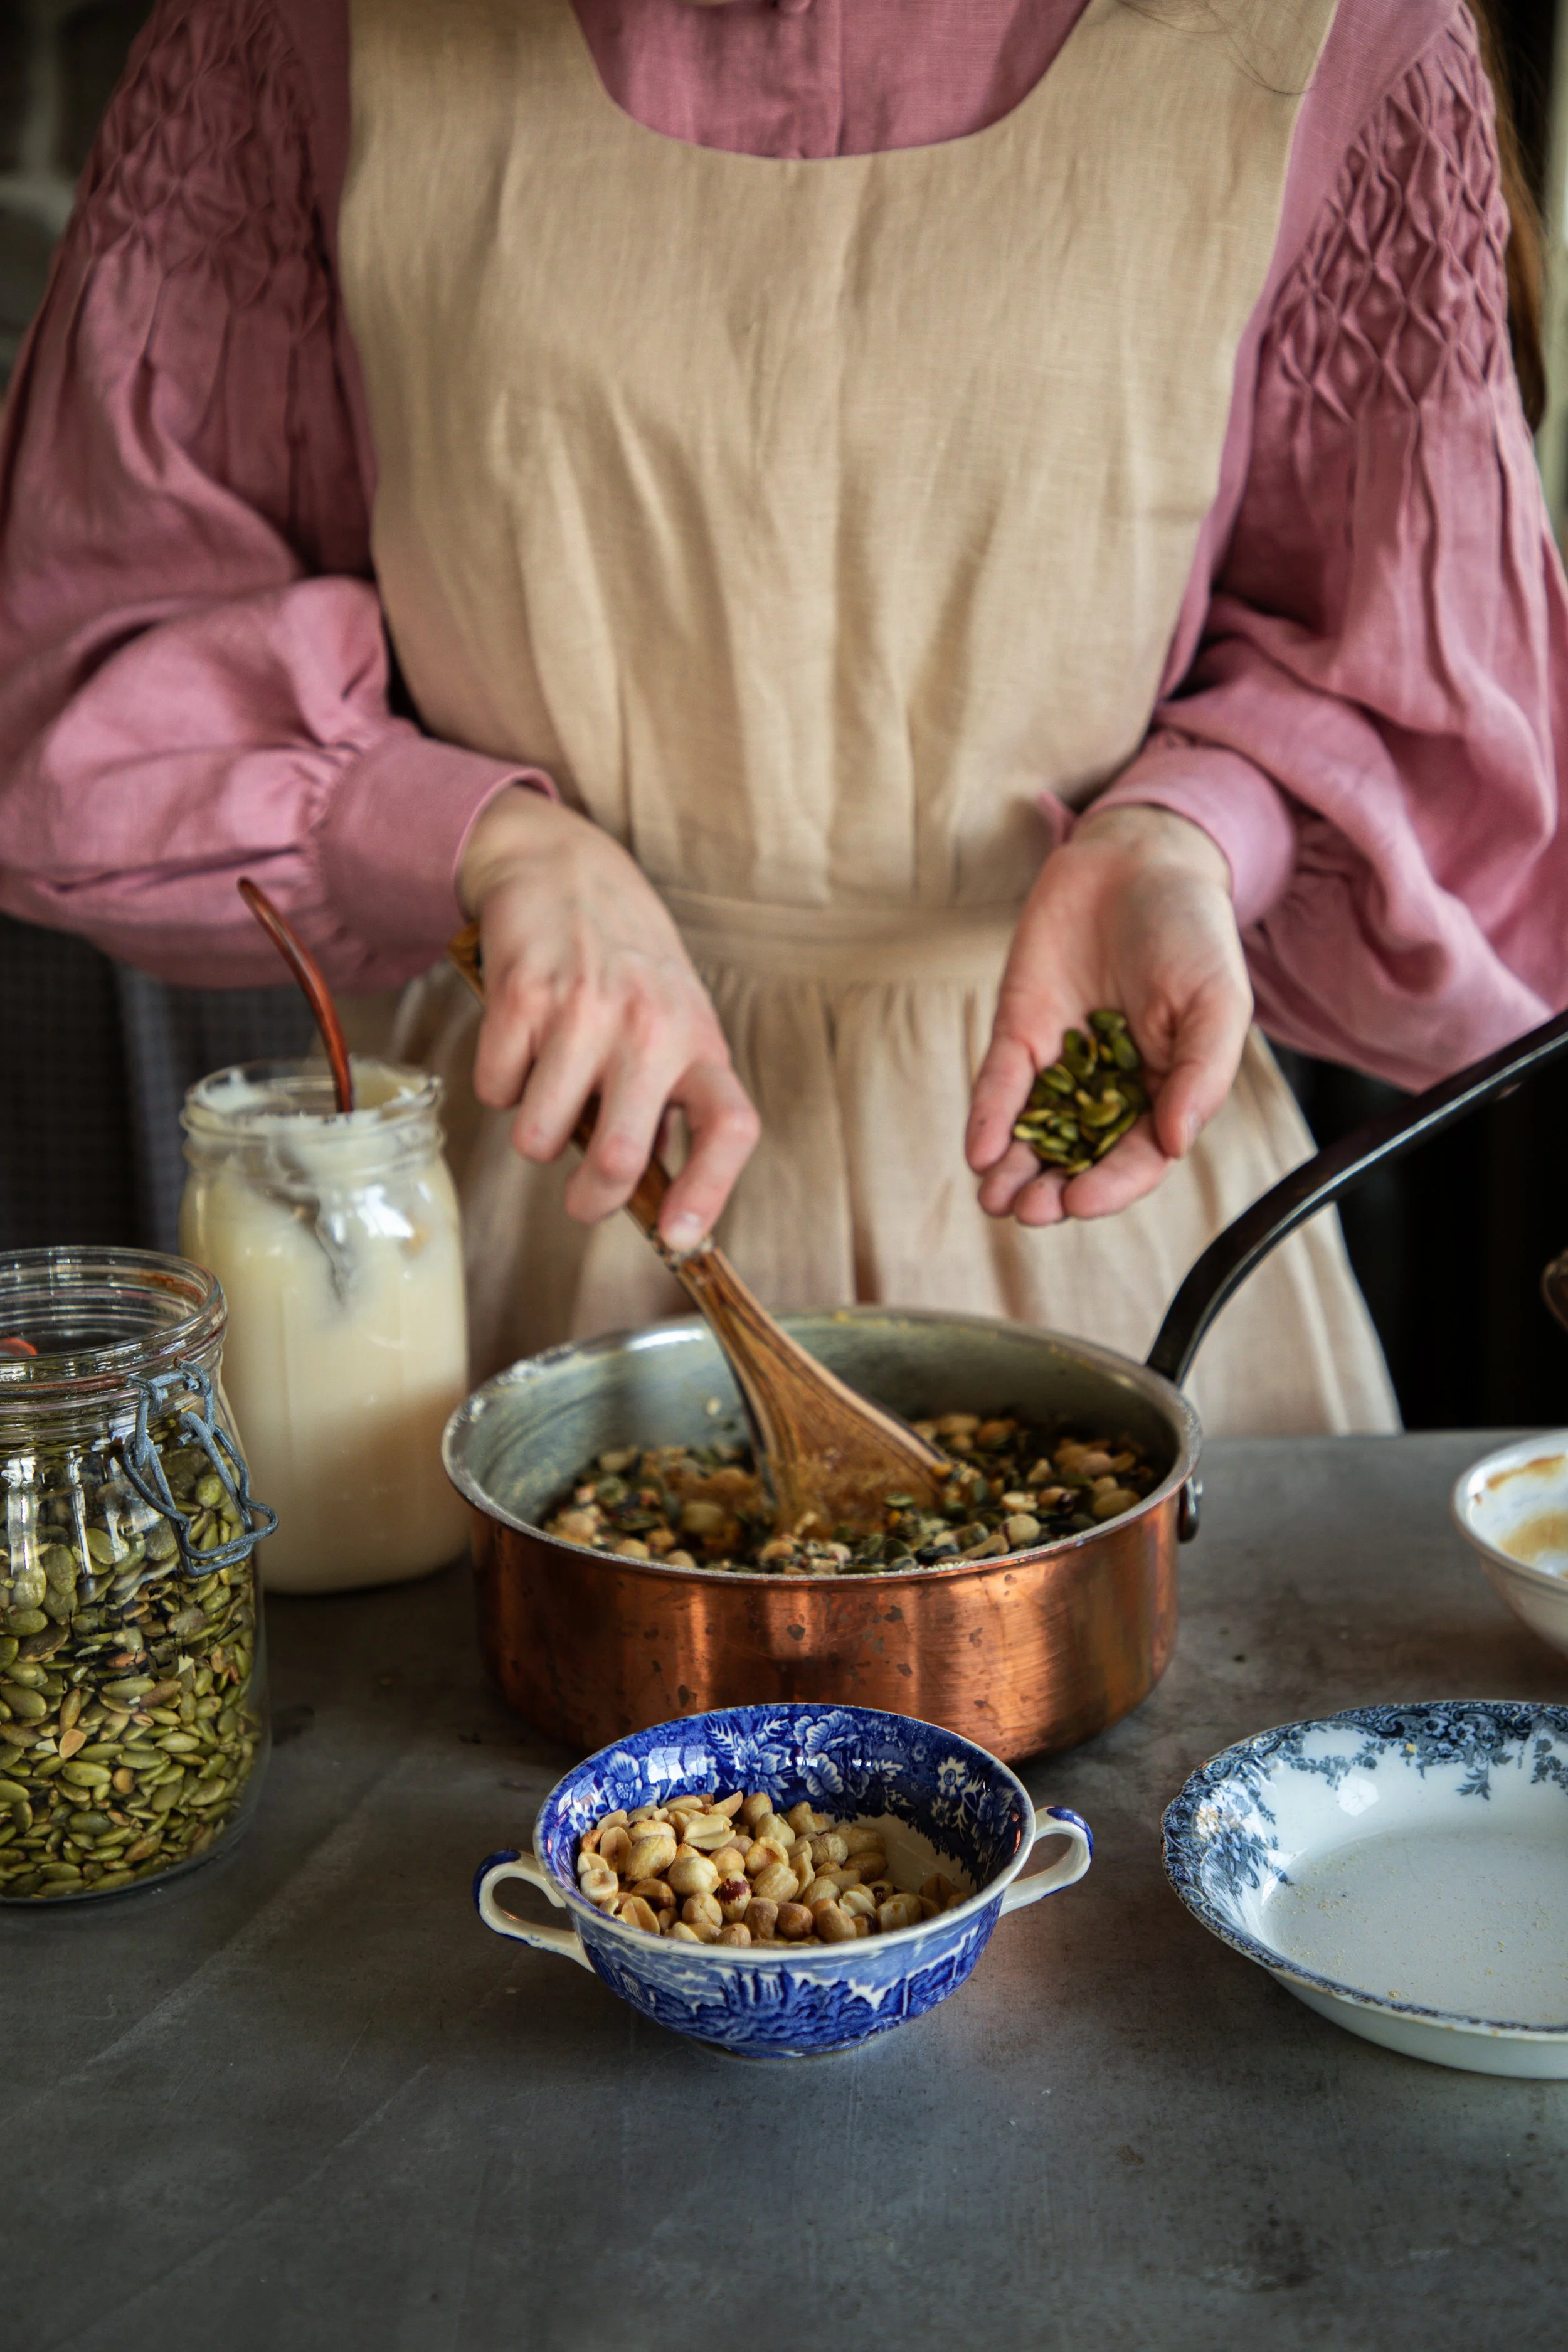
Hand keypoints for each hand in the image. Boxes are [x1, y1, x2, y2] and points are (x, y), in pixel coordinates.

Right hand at [458, 788, 758, 1246]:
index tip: (681, 1239)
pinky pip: (494, 1092)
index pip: (729, 1125)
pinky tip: (520, 1043)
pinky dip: (499, 1085)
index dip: (710, 1192)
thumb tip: (658, 1191)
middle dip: (590, 1201)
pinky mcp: (520, 997)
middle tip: (581, 1201)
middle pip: (619, 1157)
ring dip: (533, 1132)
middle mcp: (649, 1028)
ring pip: (538, 1139)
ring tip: (550, 1084)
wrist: (564, 868)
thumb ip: (672, 1100)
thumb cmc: (627, 963)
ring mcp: (583, 1012)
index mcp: (699, 1043)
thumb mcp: (675, 1022)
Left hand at [966, 805, 1252, 1225]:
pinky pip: (1001, 1087)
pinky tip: (980, 1151)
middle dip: (1052, 1190)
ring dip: (1014, 1171)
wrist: (1137, 862)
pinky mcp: (1019, 1033)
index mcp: (1166, 1092)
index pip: (1138, 1157)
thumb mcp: (1217, 1000)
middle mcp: (1110, 1089)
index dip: (1111, 1186)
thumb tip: (1177, 1144)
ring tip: (996, 1197)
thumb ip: (1202, 1073)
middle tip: (1028, 1210)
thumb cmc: (1191, 932)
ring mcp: (1061, 1064)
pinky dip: (988, 1119)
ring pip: (1034, 1135)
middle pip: (1080, 1158)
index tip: (1081, 1200)